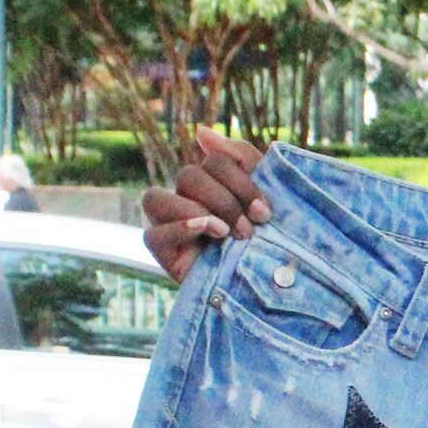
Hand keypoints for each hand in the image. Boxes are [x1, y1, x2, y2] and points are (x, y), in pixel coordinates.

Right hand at [141, 127, 268, 283]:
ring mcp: (170, 226)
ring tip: (227, 234)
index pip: (215, 160)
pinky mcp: (164, 255)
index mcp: (212, 183)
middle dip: (225, 201)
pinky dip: (180, 228)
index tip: (265, 212)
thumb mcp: (266, 198)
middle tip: (250, 230)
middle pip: (188, 176)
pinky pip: (152, 234)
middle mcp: (186, 199)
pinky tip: (209, 233)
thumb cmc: (271, 243)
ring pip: (156, 198)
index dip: (241, 182)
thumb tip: (201, 132)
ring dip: (199, 211)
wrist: (274, 295)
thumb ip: (240, 158)